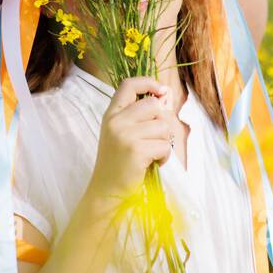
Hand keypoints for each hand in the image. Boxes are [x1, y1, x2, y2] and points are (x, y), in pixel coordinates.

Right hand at [90, 76, 180, 196]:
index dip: (148, 82)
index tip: (161, 90)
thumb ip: (137, 116)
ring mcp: (125, 135)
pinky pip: (164, 146)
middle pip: (153, 105)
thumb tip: (165, 97)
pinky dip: (164, 156)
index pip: (128, 85)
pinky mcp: (136, 150)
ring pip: (162, 127)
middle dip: (161, 122)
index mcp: (111, 114)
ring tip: (151, 154)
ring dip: (163, 142)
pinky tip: (153, 163)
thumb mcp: (120, 133)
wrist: (106, 190)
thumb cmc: (118, 162)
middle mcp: (115, 121)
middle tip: (154, 139)